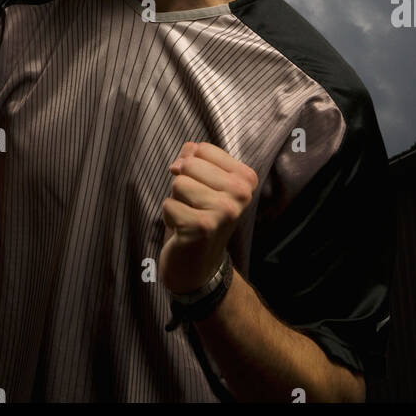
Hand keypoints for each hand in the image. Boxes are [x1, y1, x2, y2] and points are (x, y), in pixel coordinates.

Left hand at [159, 141, 257, 293]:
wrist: (199, 266)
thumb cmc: (199, 216)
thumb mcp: (202, 182)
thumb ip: (194, 158)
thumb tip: (183, 156)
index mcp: (246, 178)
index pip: (202, 149)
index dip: (191, 166)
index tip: (201, 188)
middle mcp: (241, 193)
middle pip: (189, 164)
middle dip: (182, 183)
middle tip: (194, 206)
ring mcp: (224, 211)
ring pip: (178, 183)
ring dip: (176, 201)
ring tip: (189, 217)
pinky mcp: (203, 227)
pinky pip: (169, 204)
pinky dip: (170, 217)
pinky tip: (183, 230)